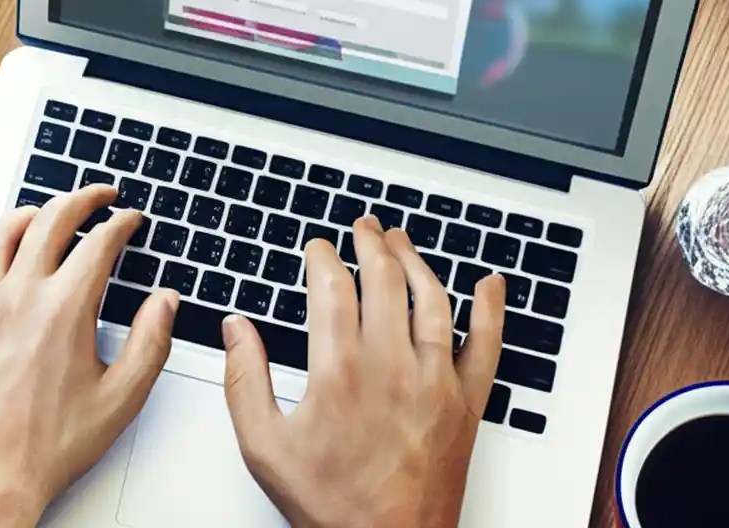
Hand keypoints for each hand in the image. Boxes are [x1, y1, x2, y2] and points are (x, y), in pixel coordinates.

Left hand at [0, 185, 179, 527]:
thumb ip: (150, 341)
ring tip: (57, 211)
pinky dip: (3, 238)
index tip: (132, 220)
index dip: (122, 223)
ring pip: (8, 228)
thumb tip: (165, 300)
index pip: (99, 242)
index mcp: (64, 310)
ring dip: (39, 210)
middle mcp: (21, 296)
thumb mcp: (121, 397)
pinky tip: (15, 247)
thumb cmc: (52, 443)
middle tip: (103, 195)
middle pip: (53, 218)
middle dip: (85, 198)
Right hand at [222, 217, 505, 527]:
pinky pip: (487, 345)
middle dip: (370, 244)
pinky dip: (492, 310)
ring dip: (416, 260)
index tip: (318, 249)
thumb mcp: (264, 446)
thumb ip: (244, 379)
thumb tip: (236, 328)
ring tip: (402, 239)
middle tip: (362, 227)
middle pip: (383, 279)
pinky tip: (490, 284)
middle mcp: (391, 365)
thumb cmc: (330, 504)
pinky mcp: (466, 404)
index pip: (331, 286)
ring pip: (432, 299)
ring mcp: (434, 381)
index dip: (323, 257)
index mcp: (338, 370)